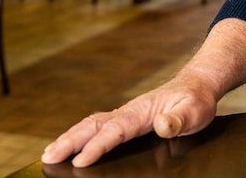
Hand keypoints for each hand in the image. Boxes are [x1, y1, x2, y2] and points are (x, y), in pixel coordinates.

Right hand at [42, 18, 245, 168]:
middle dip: (69, 141)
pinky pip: (98, 127)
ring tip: (49, 153)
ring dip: (69, 138)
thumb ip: (178, 119)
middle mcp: (128, 112)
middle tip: (48, 157)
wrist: (198, 84)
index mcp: (142, 112)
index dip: (97, 146)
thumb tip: (162, 124)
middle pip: (93, 126)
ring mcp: (125, 114)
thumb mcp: (194, 111)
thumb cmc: (196, 100)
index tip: (80, 161)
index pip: (115, 130)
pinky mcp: (126, 119)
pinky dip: (80, 135)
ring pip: (91, 125)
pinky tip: (71, 144)